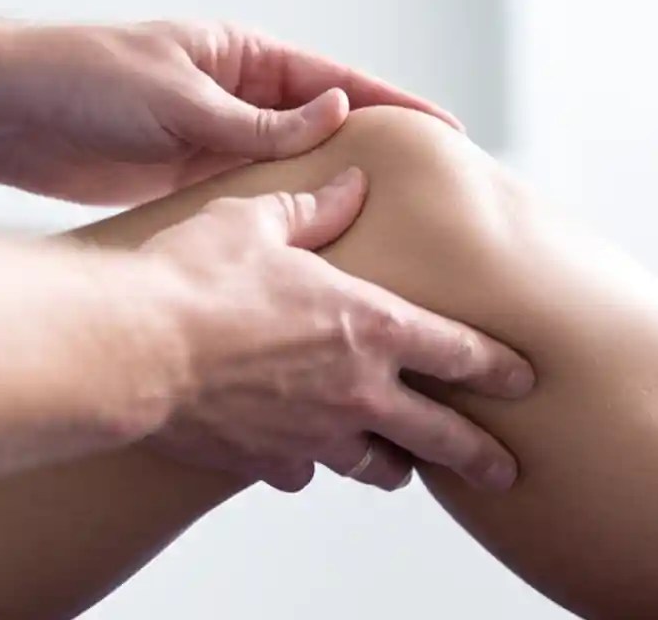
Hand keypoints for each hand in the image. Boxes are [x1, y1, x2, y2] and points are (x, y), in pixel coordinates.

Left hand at [0, 22, 462, 203]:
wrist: (14, 116)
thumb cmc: (87, 79)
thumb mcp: (183, 96)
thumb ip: (257, 118)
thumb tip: (335, 115)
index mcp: (243, 57)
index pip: (335, 80)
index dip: (391, 105)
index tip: (444, 129)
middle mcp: (240, 98)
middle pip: (325, 128)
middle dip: (375, 155)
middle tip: (431, 188)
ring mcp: (219, 141)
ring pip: (294, 170)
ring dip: (332, 195)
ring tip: (387, 228)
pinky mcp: (194, 181)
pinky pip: (255, 200)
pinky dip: (286, 219)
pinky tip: (319, 246)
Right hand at [141, 166, 533, 492]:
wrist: (132, 348)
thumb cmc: (195, 276)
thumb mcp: (260, 220)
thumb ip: (316, 208)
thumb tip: (352, 183)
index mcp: (369, 324)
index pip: (459, 351)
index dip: (499, 366)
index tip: (526, 378)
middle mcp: (354, 389)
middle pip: (439, 434)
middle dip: (479, 453)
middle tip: (504, 469)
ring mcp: (312, 433)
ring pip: (376, 466)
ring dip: (396, 467)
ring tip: (406, 472)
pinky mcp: (265, 460)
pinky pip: (301, 473)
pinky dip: (307, 466)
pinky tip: (303, 461)